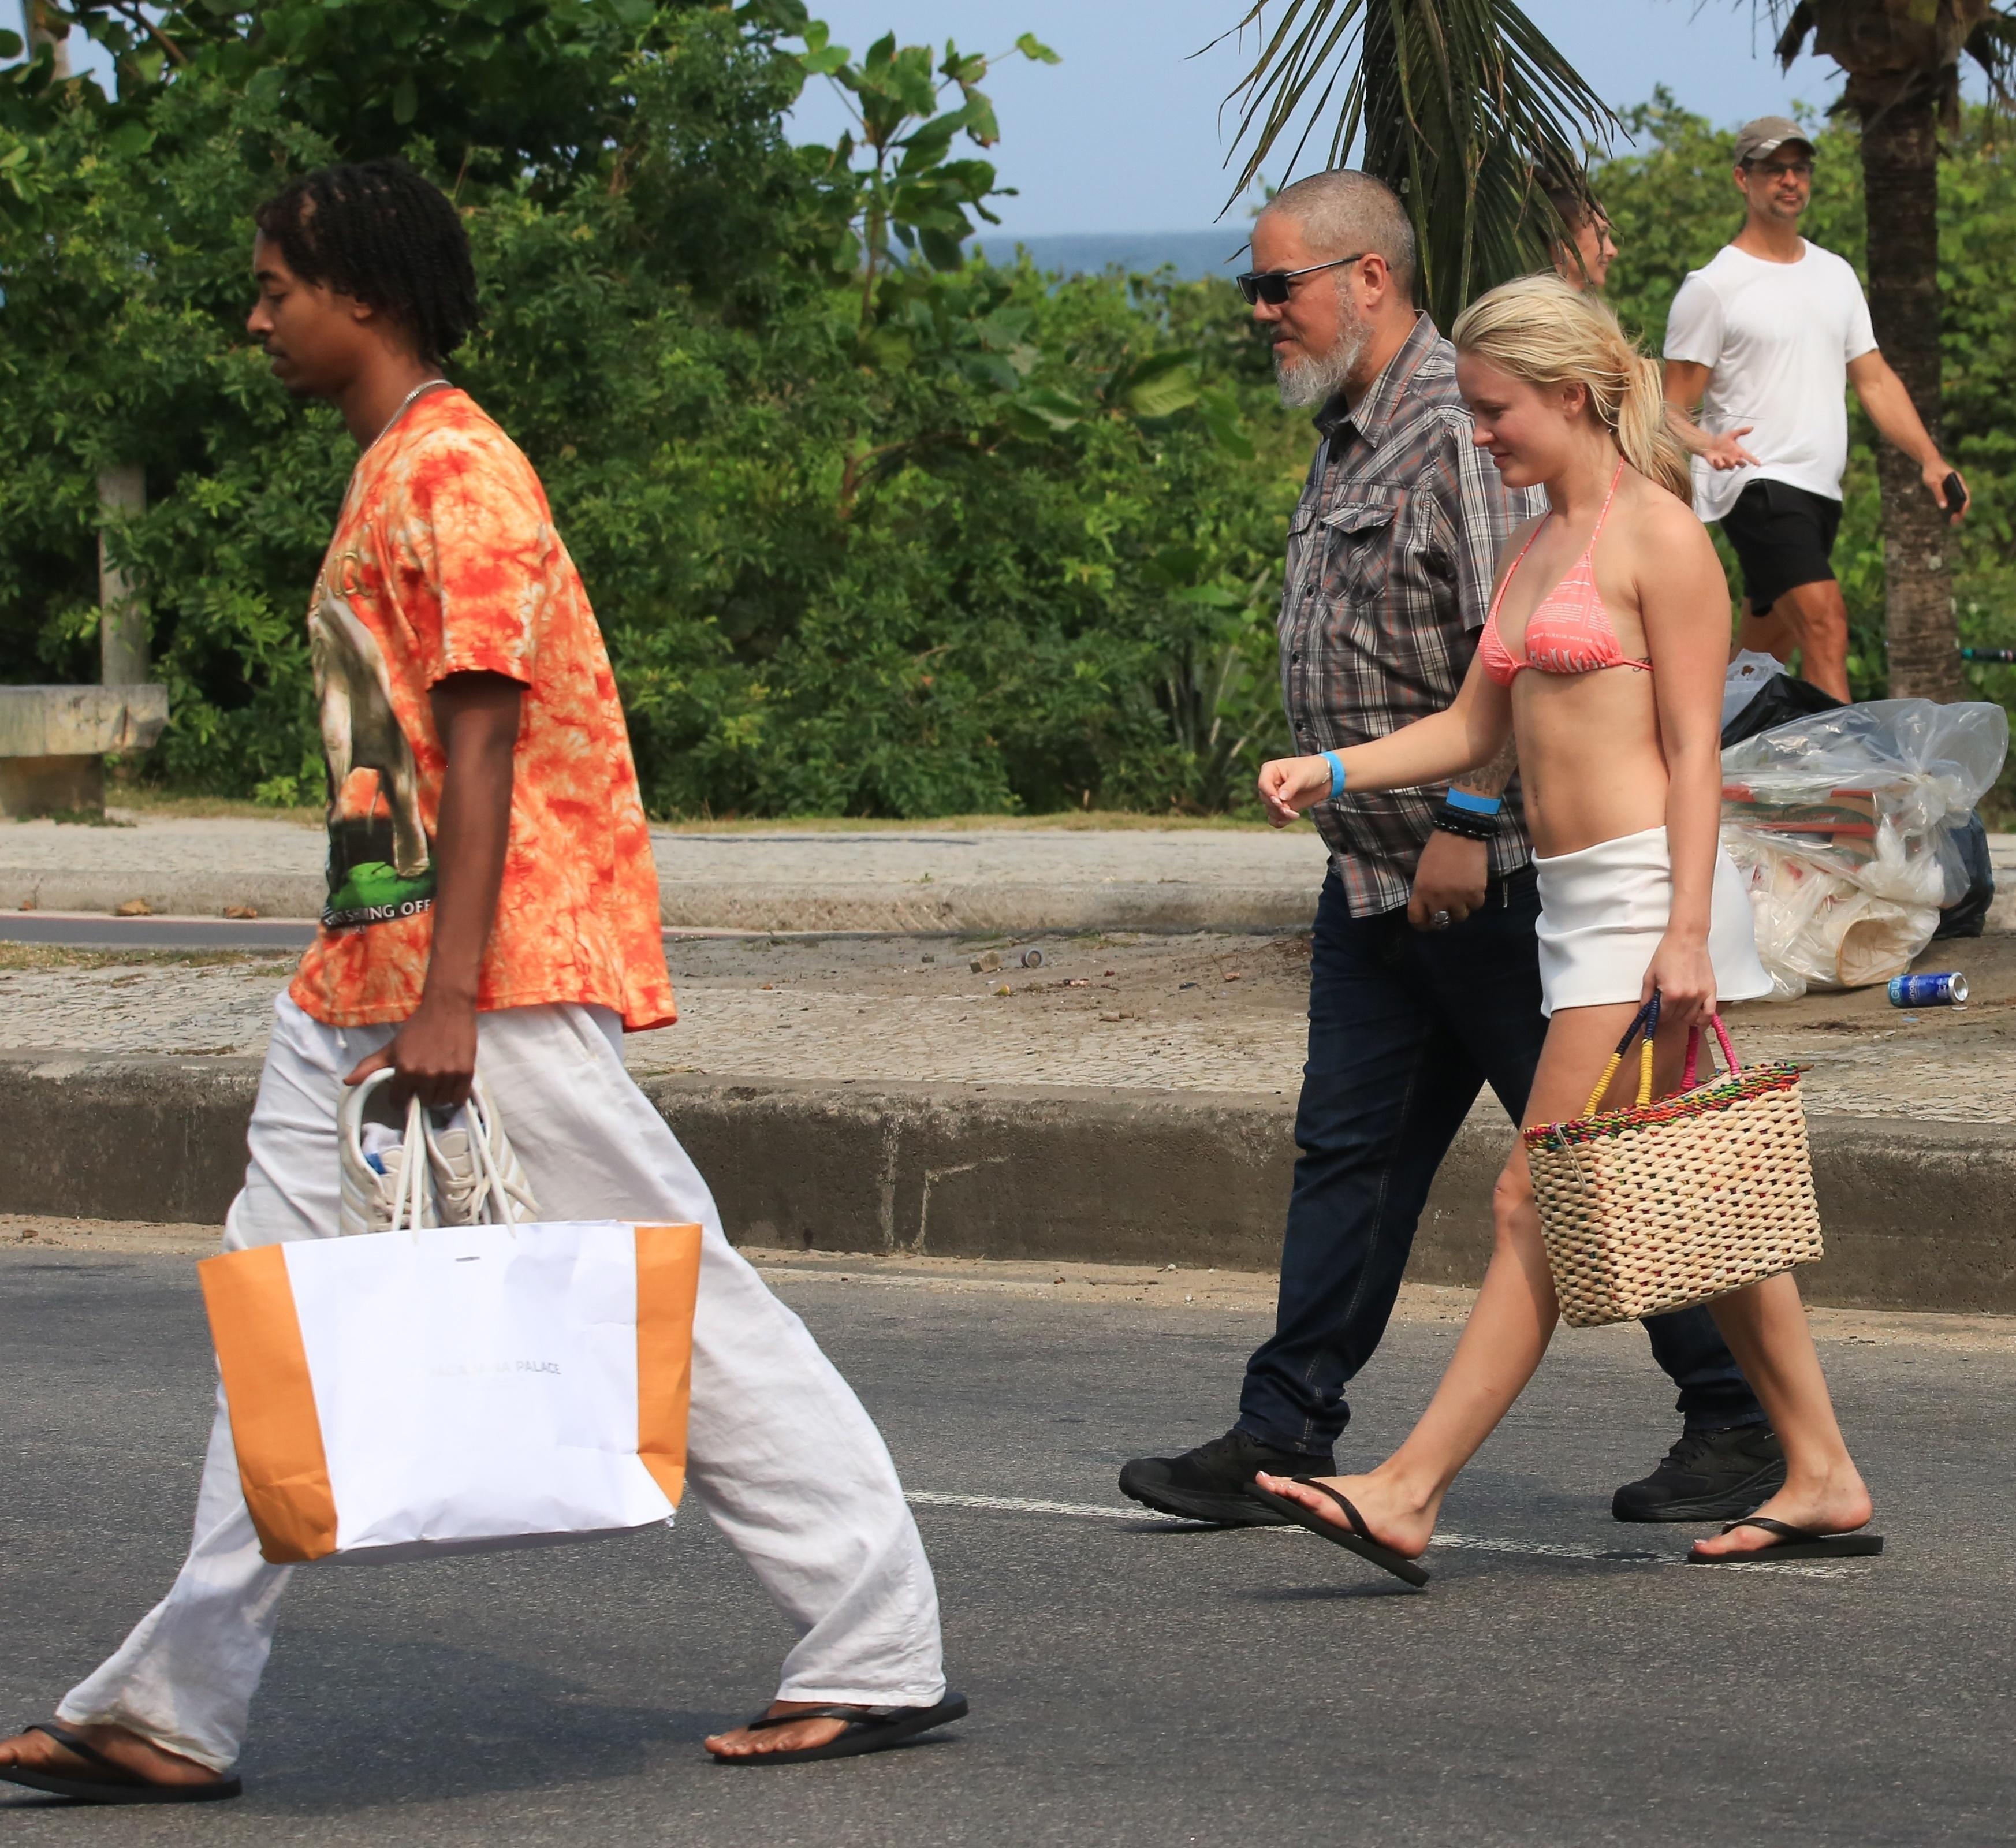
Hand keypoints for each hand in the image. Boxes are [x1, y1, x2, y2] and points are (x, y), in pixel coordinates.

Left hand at [345, 991, 479, 1109]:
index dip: (400, 1097)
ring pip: (441, 1102)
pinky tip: (450, 1084)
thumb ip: (370, 1066)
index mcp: (405, 1069)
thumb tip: (347, 1082)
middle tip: (424, 1082)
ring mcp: (447, 1074)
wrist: (447, 1007)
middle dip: (421, 1096)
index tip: (405, 1091)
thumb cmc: (418, 1027)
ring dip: (438, 1096)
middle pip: (423, 1103)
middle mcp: (426, 1075)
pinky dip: (455, 1095)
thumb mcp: (392, 1047)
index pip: (399, 1101)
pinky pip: (459, 1098)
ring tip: (438, 1082)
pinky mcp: (466, 1072)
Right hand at [1256, 754, 1335, 827]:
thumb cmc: (1312, 769)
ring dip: (1281, 815)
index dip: (1269, 794)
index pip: (1263, 785)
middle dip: (1277, 807)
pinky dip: (1281, 821)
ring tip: (1295, 814)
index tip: (1279, 802)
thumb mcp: (1302, 776)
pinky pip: (1275, 818)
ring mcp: (1276, 796)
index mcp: (1270, 770)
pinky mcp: (1282, 806)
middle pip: (1266, 800)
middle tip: (1290, 811)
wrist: (1326, 778)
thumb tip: (1280, 798)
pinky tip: (1291, 818)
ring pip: (1270, 810)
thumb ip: (1290, 787)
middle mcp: (1270, 783)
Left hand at [1407, 830, 1488, 931]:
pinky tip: (1472, 889)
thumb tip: (1429, 908)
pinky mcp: (1476, 892)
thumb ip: (1424, 891)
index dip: (1422, 924)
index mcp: (1421, 890)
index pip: (1417, 919)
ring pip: (1460, 916)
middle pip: (1441, 922)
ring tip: (1461, 897)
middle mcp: (1438, 897)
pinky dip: (1474, 900)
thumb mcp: (1422, 871)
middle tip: (1448, 911)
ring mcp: (1458, 896)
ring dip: (1460, 909)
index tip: (1428, 923)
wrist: (1460, 834)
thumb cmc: (1438, 849)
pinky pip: (1476, 906)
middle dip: (1443, 918)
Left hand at [1640, 931, 1715, 1037]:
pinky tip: (1696, 1020)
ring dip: (1682, 1016)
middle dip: (1667, 1015)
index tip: (1652, 1018)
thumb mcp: (1649, 975)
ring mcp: (1701, 995)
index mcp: (1671, 994)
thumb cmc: (1667, 954)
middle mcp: (1688, 997)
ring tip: (1677, 1007)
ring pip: (1691, 1018)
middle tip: (1663, 1007)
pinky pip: (1709, 1014)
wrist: (1687, 938)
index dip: (1655, 1018)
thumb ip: (1646, 998)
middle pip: (1675, 1018)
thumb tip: (1644, 1015)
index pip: (1662, 1017)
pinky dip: (1702, 1020)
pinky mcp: (1711, 991)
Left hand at [1701, 425, 1758, 470]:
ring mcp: (1726, 463)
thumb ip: (1741, 431)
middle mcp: (1734, 459)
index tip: (1758, 463)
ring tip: (1724, 456)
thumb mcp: (1732, 434)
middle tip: (1739, 460)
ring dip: (1728, 462)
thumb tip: (1751, 427)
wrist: (1709, 444)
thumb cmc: (1722, 440)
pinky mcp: (1718, 466)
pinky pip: (1720, 468)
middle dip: (1741, 463)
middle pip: (1741, 465)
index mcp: (1738, 452)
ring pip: (1731, 467)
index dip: (1753, 460)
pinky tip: (1715, 459)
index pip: (1748, 456)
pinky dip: (1718, 464)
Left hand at [1923, 458, 1966, 524]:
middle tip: (1953, 522)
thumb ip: (1938, 493)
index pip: (1966, 495)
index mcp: (1958, 481)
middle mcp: (1959, 484)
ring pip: (1958, 501)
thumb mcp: (1933, 482)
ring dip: (1956, 510)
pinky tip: (1945, 515)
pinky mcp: (1949, 489)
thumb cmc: (1931, 471)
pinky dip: (1951, 507)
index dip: (1964, 506)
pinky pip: (1952, 500)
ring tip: (1951, 521)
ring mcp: (1955, 487)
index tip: (1961, 515)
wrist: (1929, 463)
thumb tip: (1943, 507)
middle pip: (1963, 500)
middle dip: (1960, 511)